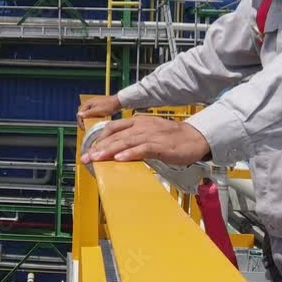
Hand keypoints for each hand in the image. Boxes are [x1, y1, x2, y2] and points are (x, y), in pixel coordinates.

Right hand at [77, 95, 121, 127]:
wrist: (118, 102)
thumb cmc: (109, 106)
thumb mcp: (97, 111)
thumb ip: (88, 113)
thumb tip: (78, 115)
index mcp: (87, 103)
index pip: (79, 114)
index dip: (80, 122)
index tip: (84, 128)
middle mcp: (89, 103)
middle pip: (82, 114)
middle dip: (83, 121)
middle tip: (86, 128)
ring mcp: (93, 105)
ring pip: (87, 114)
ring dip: (88, 120)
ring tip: (90, 126)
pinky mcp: (97, 106)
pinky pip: (92, 113)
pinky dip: (92, 118)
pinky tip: (96, 121)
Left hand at [80, 116, 210, 165]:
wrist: (195, 138)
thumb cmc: (172, 138)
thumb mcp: (149, 133)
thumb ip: (134, 139)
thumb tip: (117, 151)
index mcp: (138, 122)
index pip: (113, 127)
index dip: (99, 138)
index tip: (90, 149)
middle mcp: (142, 126)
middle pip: (116, 136)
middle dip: (99, 147)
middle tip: (86, 157)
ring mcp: (151, 135)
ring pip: (126, 142)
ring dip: (109, 151)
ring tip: (96, 158)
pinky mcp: (160, 145)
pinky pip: (143, 149)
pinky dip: (130, 154)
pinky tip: (120, 159)